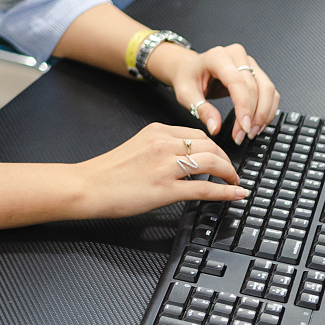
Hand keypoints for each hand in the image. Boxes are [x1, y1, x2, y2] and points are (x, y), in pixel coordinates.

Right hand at [62, 123, 246, 220]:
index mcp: (156, 131)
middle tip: (231, 172)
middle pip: (210, 145)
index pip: (197, 133)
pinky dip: (226, 191)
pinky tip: (236, 194)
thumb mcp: (138, 147)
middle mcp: (164, 143)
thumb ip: (160, 147)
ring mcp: (166, 166)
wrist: (88, 185)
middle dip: (226, 159)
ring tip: (234, 182)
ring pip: (212, 162)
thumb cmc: (108, 171)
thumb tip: (183, 157)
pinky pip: (205, 188)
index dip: (215, 146)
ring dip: (229, 173)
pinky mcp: (166, 188)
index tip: (220, 157)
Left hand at [151, 43, 280, 144]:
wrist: (190, 68)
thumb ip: (201, 110)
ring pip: (267, 89)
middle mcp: (236, 56)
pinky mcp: (256, 72)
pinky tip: (258, 123)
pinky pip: (270, 92)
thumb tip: (216, 127)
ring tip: (252, 132)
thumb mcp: (186, 94)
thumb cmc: (187, 77)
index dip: (244, 106)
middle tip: (244, 135)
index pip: (238, 82)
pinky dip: (268, 110)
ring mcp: (249, 63)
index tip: (244, 127)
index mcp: (217, 56)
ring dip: (264, 114)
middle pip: (255, 87)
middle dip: (252, 115)